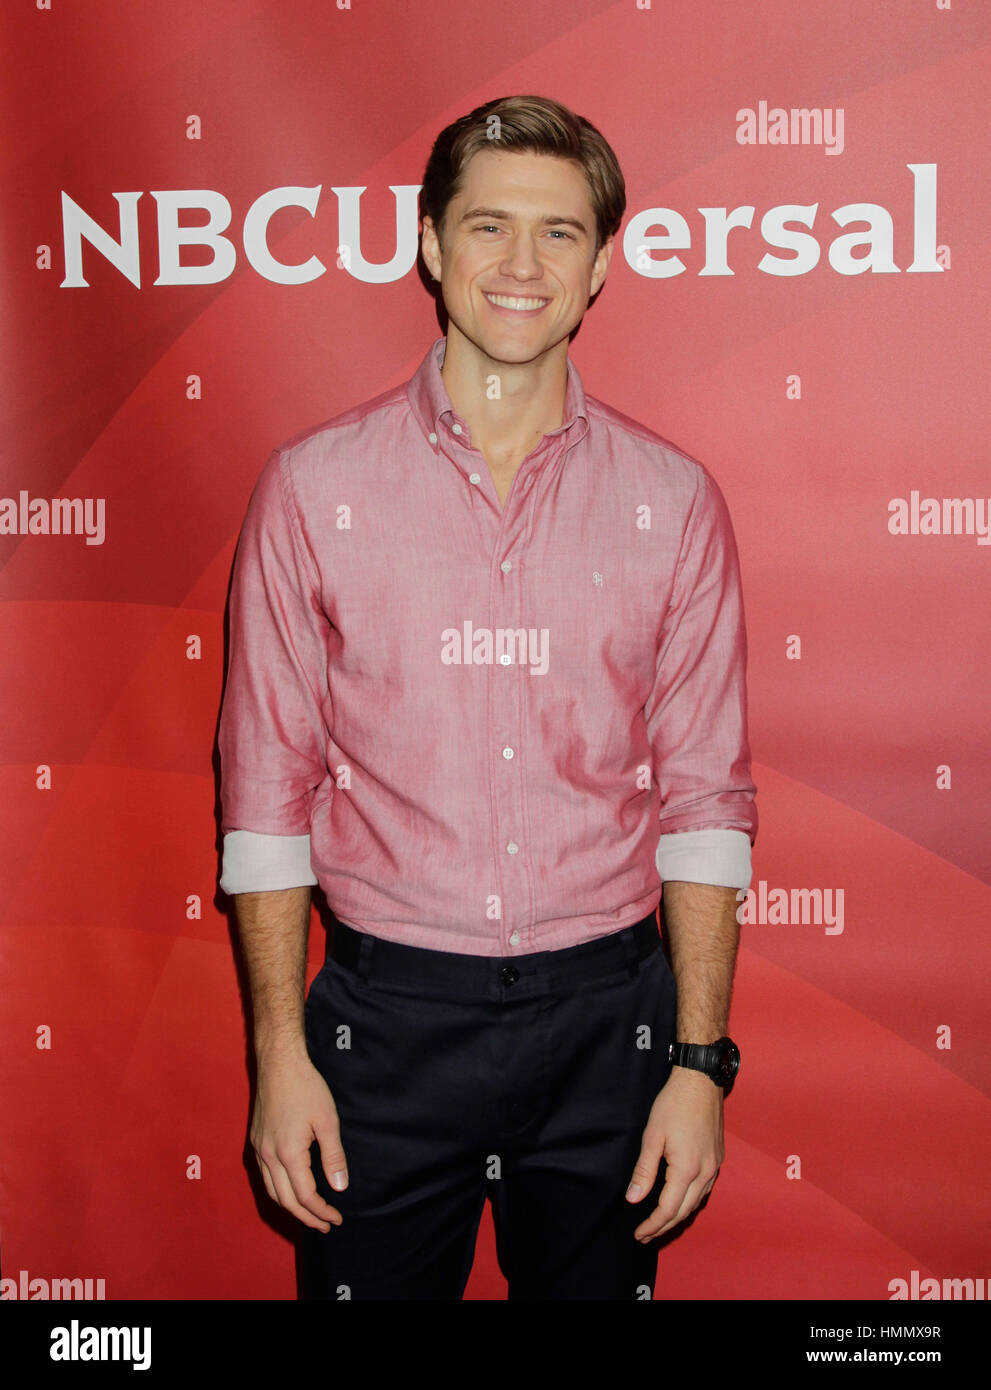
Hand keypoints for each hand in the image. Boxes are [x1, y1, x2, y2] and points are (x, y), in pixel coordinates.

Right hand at [250, 1050, 348, 1230]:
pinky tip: (290, 1189)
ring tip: (309, 1214)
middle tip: (325, 1225)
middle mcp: (268, 1156)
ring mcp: (258, 1149)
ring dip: (290, 1207)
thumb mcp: (327, 1121)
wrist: (279, 1063)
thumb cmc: (306, 1087)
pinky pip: (264, 1176)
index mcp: (288, 1154)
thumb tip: (339, 1187)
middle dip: (306, 1217)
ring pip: (271, 1191)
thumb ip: (333, 1156)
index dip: (322, 1211)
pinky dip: (278, 1190)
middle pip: (286, 1200)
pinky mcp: (255, 1141)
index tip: (337, 1218)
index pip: (305, 1196)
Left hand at [625, 1066, 723, 1241]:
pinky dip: (690, 1202)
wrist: (701, 1080)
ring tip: (660, 1224)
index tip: (638, 1234)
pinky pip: (705, 1190)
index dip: (652, 1225)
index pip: (668, 1209)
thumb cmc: (674, 1104)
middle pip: (684, 1211)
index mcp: (687, 1169)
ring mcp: (714, 1166)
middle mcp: (705, 1172)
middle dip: (664, 1227)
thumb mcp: (653, 1135)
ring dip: (678, 1216)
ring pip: (697, 1203)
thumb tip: (634, 1199)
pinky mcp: (718, 1157)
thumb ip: (644, 1170)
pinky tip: (680, 1201)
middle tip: (645, 1235)